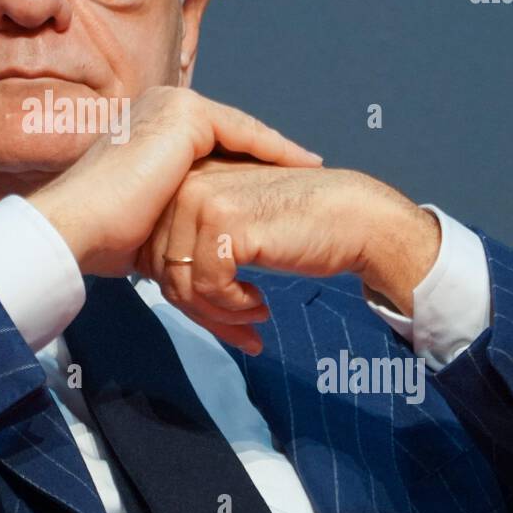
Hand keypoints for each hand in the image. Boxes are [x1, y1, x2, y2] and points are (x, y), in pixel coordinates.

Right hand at [27, 87, 322, 281]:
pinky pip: (243, 133)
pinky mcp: (185, 114)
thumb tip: (202, 246)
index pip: (206, 145)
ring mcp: (171, 106)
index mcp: (145, 126)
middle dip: (266, 156)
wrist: (78, 227)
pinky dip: (274, 149)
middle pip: (227, 135)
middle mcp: (158, 106)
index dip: (243, 166)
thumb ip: (176, 214)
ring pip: (239, 131)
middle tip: (304, 173)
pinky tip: (300, 164)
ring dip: (276, 151)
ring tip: (310, 169)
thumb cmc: (104, 236)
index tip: (273, 185)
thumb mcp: (152, 218)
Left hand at [135, 158, 440, 354]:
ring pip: (183, 283)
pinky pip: (208, 286)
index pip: (158, 252)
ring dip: (218, 314)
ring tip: (251, 320)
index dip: (184, 294)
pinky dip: (233, 307)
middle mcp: (187, 185)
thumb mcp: (236, 226)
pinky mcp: (226, 223)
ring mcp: (204, 201)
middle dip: (200, 311)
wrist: (355, 217)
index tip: (216, 318)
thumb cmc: (300, 227)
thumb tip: (160, 283)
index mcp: (185, 183)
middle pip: (165, 270)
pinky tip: (259, 303)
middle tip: (238, 330)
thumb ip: (196, 242)